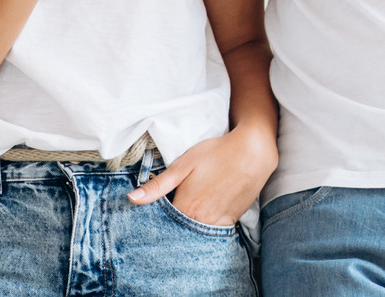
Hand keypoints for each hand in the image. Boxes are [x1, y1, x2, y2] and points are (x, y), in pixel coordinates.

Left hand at [127, 126, 277, 225]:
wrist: (253, 151)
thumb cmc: (216, 153)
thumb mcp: (184, 164)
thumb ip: (158, 185)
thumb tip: (132, 199)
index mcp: (186, 207)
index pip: (163, 223)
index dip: (157, 218)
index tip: (155, 211)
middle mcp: (201, 221)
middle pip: (179, 230)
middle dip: (172, 225)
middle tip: (176, 204)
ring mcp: (218, 222)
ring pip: (196, 232)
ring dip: (189, 225)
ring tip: (190, 207)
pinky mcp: (231, 220)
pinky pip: (213, 230)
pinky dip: (206, 224)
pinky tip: (204, 210)